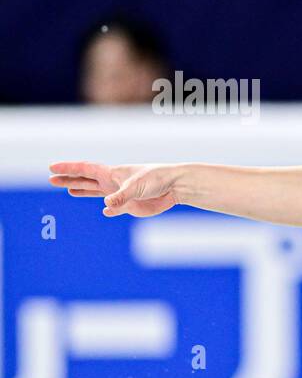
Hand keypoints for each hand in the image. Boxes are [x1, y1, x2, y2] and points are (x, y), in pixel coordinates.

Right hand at [48, 161, 181, 217]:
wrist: (175, 187)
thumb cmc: (156, 180)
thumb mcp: (136, 187)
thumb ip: (120, 197)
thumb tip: (106, 206)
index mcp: (111, 174)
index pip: (84, 169)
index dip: (68, 169)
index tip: (51, 167)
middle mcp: (113, 183)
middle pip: (85, 180)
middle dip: (68, 180)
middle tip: (51, 179)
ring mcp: (121, 194)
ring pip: (96, 192)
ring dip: (82, 191)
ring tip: (69, 190)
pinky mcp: (131, 206)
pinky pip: (116, 208)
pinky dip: (109, 210)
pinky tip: (105, 211)